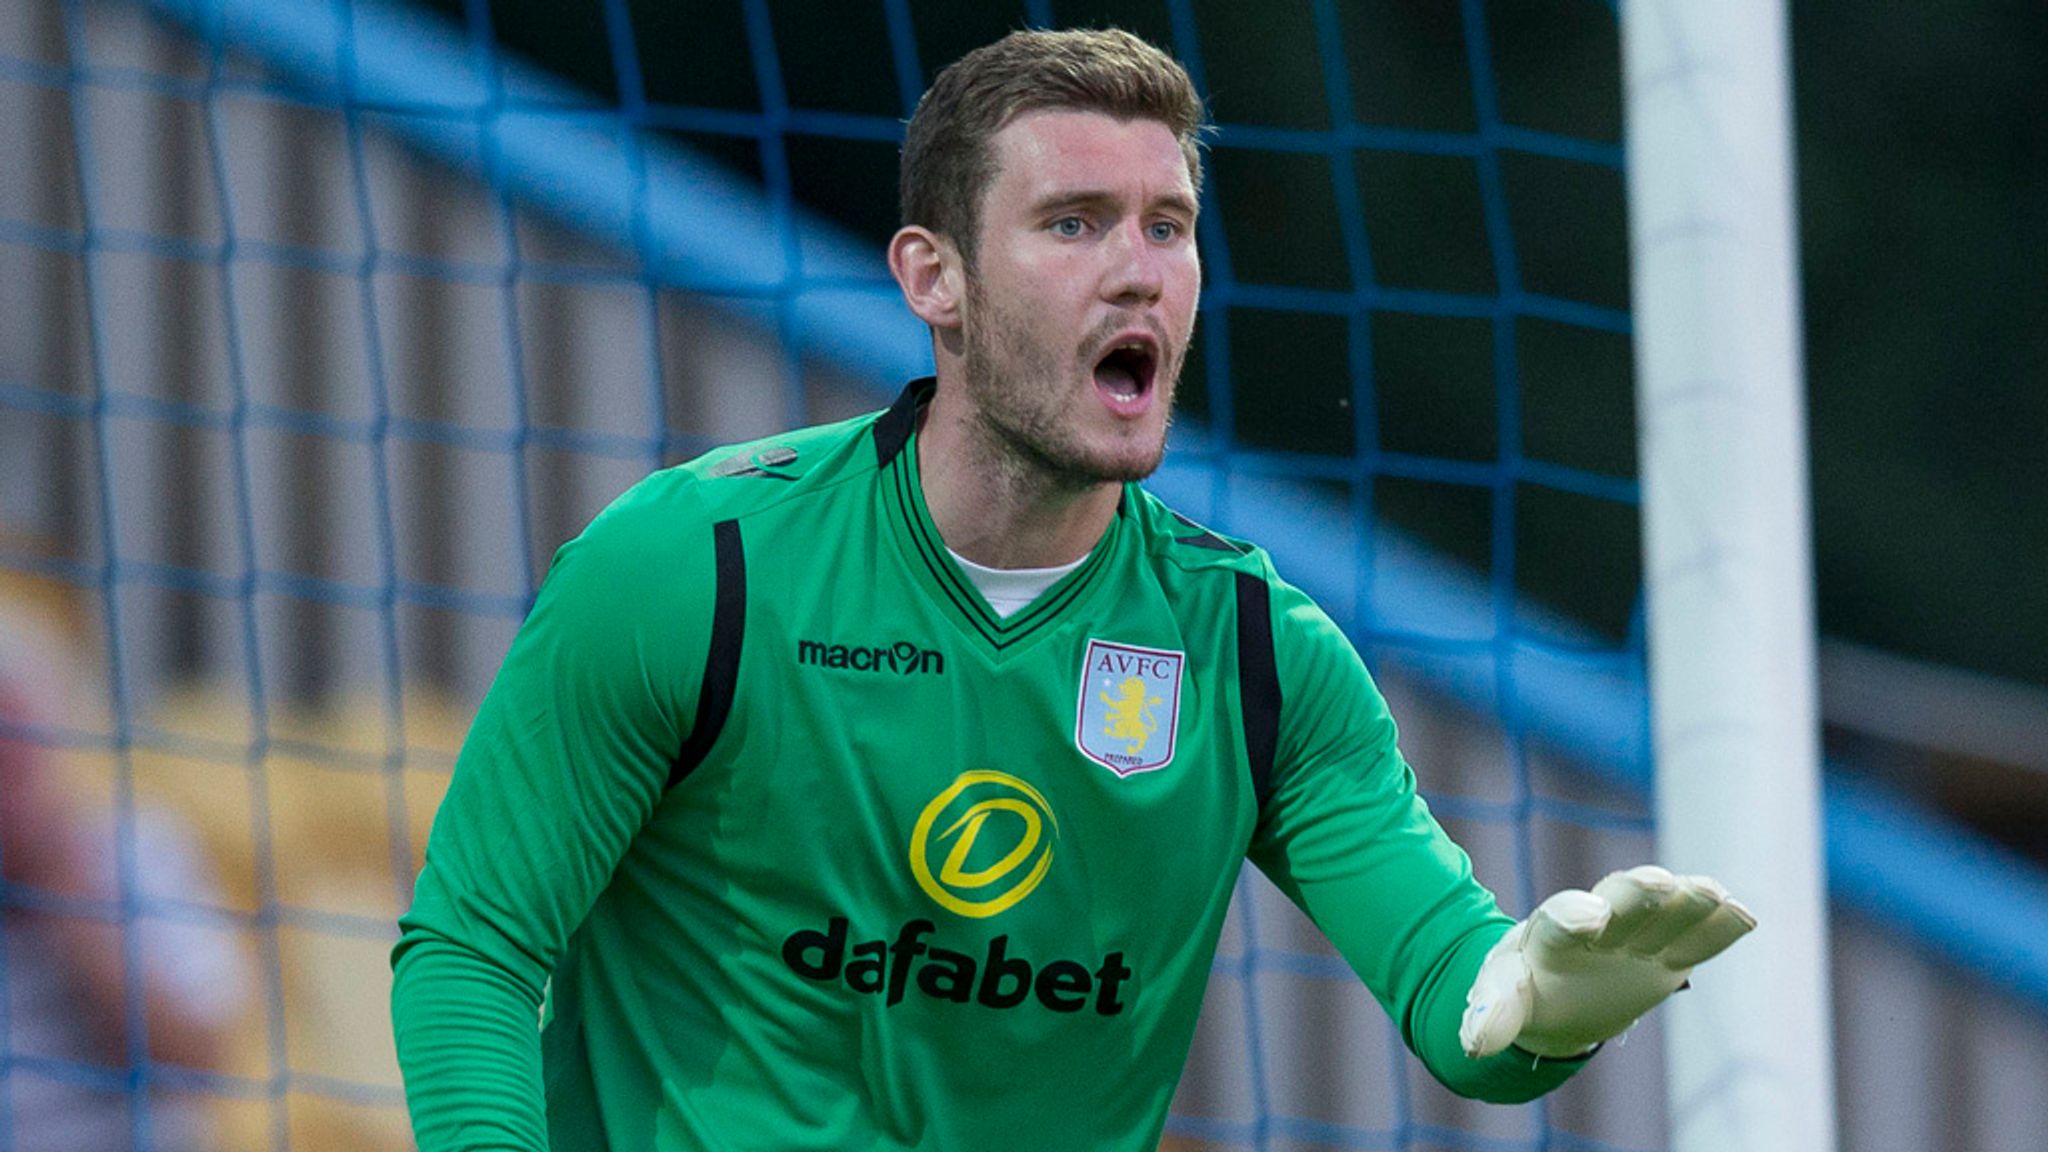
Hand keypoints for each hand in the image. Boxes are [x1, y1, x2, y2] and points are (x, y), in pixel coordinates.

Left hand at [1459, 865, 1756, 1059]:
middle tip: (1659, 883)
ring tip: (1713, 892)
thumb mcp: (1500, 1000)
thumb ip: (1491, 1016)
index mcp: (1549, 934)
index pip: (1560, 920)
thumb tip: (1473, 1045)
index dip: (1575, 916)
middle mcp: (1597, 922)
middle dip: (1638, 894)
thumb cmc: (1525, 987)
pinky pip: (1695, 939)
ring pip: (1662, 913)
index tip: (1589, 916)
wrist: (1556, 987)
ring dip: (1686, 904)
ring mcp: (1636, 935)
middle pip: (1619, 901)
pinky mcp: (1667, 955)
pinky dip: (1717, 928)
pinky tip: (1744, 915)